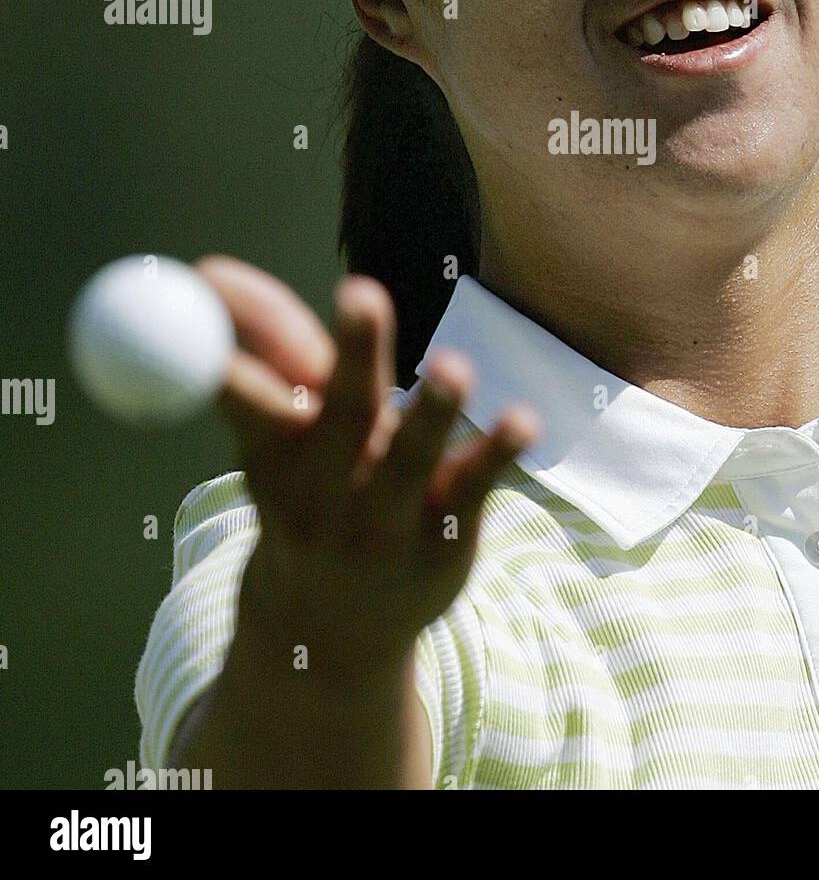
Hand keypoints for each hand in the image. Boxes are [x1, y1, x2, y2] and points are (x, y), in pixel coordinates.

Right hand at [193, 255, 538, 680]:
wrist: (327, 633)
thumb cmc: (307, 497)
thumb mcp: (280, 433)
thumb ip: (266, 347)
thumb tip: (212, 270)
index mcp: (275, 451)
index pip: (246, 390)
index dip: (237, 334)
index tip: (214, 275)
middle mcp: (326, 481)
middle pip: (342, 408)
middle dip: (352, 351)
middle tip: (360, 293)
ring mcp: (386, 514)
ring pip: (409, 458)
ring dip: (430, 411)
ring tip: (453, 367)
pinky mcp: (445, 535)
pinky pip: (473, 488)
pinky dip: (497, 450)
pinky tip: (522, 421)